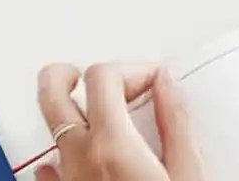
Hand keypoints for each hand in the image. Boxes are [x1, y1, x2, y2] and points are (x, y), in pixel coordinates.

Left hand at [36, 63, 206, 180]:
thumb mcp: (189, 172)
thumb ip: (175, 122)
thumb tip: (168, 81)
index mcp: (111, 145)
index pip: (103, 75)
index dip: (131, 68)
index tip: (155, 81)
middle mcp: (79, 159)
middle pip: (52, 94)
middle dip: (72, 73)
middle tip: (92, 74)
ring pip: (51, 130)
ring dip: (74, 114)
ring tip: (101, 115)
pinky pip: (49, 170)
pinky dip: (64, 156)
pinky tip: (80, 159)